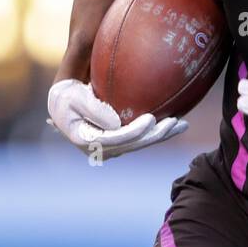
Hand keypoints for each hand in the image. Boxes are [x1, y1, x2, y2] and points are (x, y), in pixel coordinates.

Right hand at [47, 79, 187, 159]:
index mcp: (87, 141)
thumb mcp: (73, 97)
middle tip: (175, 123)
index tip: (152, 119)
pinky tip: (176, 122)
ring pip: (140, 144)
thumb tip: (117, 124)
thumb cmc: (67, 96)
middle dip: (155, 136)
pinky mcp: (120, 143)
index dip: (135, 132)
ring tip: (183, 124)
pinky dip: (157, 131)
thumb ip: (92, 109)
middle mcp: (101, 150)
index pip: (116, 139)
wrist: (64, 104)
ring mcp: (111, 148)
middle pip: (133, 145)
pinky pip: (141, 138)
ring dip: (161, 135)